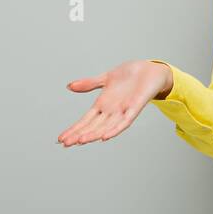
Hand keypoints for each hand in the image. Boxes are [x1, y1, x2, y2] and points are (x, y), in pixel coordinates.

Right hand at [57, 60, 172, 147]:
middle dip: (79, 135)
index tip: (61, 138)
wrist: (151, 69)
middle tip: (65, 144)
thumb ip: (89, 84)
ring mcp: (123, 110)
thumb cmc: (130, 75)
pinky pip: (125, 122)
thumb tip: (69, 86)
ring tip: (80, 141)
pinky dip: (115, 129)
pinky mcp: (135, 107)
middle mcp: (111, 111)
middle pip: (92, 126)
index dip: (74, 129)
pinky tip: (106, 136)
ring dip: (93, 134)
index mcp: (103, 105)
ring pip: (106, 127)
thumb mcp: (106, 78)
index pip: (85, 120)